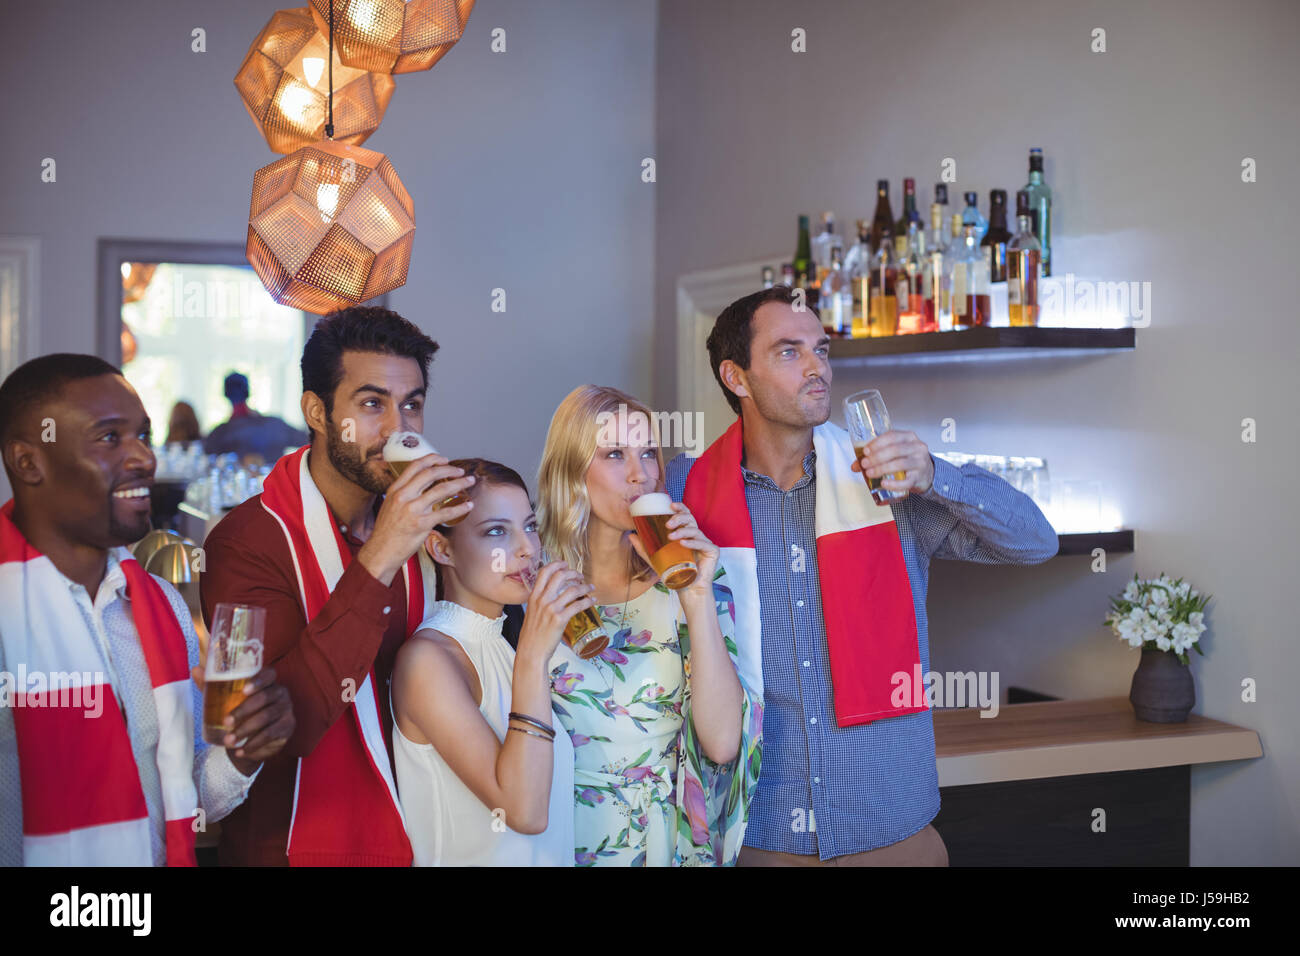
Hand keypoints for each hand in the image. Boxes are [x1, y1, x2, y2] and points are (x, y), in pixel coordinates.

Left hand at [191, 665, 293, 774]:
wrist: (256, 738)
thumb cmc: (242, 712)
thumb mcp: (227, 698)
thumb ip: (213, 685)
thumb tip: (196, 670)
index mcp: (268, 681)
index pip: (269, 674)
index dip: (258, 680)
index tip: (243, 690)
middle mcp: (281, 693)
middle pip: (265, 698)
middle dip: (244, 710)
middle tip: (226, 722)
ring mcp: (287, 710)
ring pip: (267, 718)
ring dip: (246, 730)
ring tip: (229, 741)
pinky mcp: (288, 727)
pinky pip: (271, 734)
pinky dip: (254, 744)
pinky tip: (241, 750)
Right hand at [357, 453, 475, 583]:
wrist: (380, 552)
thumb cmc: (386, 532)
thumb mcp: (389, 506)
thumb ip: (403, 494)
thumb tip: (421, 486)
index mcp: (395, 490)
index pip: (415, 466)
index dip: (432, 459)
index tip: (444, 459)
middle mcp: (403, 496)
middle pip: (430, 474)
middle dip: (449, 469)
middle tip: (460, 471)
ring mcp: (412, 510)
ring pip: (441, 490)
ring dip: (459, 484)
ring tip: (469, 482)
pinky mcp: (421, 524)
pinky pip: (445, 513)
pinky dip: (460, 508)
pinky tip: (468, 506)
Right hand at [516, 560, 594, 662]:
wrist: (531, 652)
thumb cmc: (531, 637)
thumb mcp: (531, 614)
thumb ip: (539, 603)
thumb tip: (550, 598)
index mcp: (533, 597)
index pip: (544, 572)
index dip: (556, 565)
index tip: (565, 564)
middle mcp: (542, 600)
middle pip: (560, 576)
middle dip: (573, 573)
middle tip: (580, 576)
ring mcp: (551, 609)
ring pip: (572, 589)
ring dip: (585, 586)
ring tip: (591, 588)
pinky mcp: (560, 619)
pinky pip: (578, 605)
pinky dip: (588, 601)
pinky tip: (592, 601)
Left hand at [628, 502, 717, 599]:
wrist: (687, 590)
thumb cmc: (674, 573)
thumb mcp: (656, 558)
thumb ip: (644, 548)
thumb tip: (631, 536)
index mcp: (686, 534)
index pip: (684, 515)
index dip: (680, 507)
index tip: (670, 505)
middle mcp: (697, 536)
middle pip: (690, 519)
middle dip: (679, 518)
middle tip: (668, 524)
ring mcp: (705, 543)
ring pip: (695, 530)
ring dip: (683, 531)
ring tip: (671, 536)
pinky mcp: (713, 551)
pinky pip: (703, 543)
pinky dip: (693, 542)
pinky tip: (683, 543)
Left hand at [850, 429, 934, 497]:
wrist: (927, 474)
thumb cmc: (908, 460)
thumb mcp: (895, 453)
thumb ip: (876, 456)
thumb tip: (855, 465)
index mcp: (909, 437)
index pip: (892, 436)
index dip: (877, 443)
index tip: (866, 451)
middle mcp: (917, 447)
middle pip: (895, 450)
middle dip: (877, 457)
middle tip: (865, 464)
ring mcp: (920, 462)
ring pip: (900, 464)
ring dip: (882, 469)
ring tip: (870, 473)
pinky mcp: (919, 478)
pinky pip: (906, 482)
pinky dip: (894, 484)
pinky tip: (884, 483)